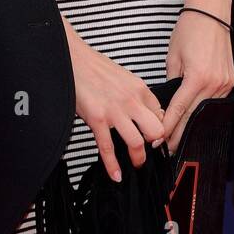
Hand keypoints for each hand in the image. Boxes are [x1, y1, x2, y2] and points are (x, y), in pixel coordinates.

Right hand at [64, 22, 164, 181]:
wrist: (72, 59)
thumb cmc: (95, 68)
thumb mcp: (123, 77)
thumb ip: (135, 95)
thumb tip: (143, 114)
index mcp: (140, 88)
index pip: (161, 115)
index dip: (160, 129)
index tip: (156, 139)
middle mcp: (131, 100)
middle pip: (156, 130)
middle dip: (155, 145)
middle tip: (150, 152)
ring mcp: (114, 111)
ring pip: (136, 142)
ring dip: (138, 158)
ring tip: (136, 164)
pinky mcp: (97, 119)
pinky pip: (107, 148)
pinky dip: (113, 166)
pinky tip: (116, 175)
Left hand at [159, 0, 233, 153]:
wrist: (211, 12)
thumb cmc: (190, 29)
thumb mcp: (173, 57)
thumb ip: (171, 82)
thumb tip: (168, 102)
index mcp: (197, 77)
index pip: (179, 110)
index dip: (167, 128)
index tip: (158, 141)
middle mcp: (215, 83)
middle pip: (194, 116)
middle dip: (179, 133)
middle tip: (167, 147)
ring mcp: (225, 82)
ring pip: (205, 111)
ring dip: (192, 123)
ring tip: (178, 136)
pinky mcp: (230, 80)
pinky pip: (215, 101)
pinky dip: (203, 110)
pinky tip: (194, 118)